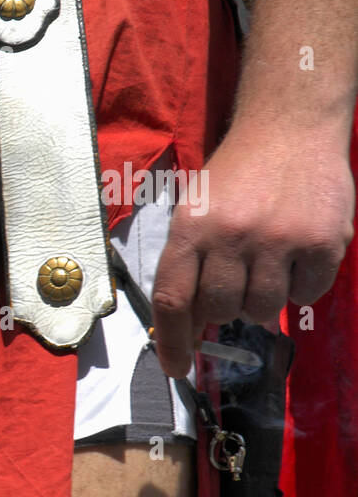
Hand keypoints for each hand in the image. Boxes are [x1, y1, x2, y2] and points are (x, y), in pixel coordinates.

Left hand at [151, 121, 353, 376]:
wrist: (290, 127)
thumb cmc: (236, 175)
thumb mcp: (195, 210)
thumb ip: (188, 262)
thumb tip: (184, 325)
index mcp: (191, 228)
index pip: (173, 300)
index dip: (172, 342)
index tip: (175, 368)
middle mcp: (231, 235)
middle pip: (219, 309)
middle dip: (223, 308)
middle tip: (234, 281)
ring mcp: (280, 239)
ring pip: (262, 309)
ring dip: (262, 299)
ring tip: (265, 265)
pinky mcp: (323, 241)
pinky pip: (307, 294)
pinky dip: (301, 286)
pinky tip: (296, 257)